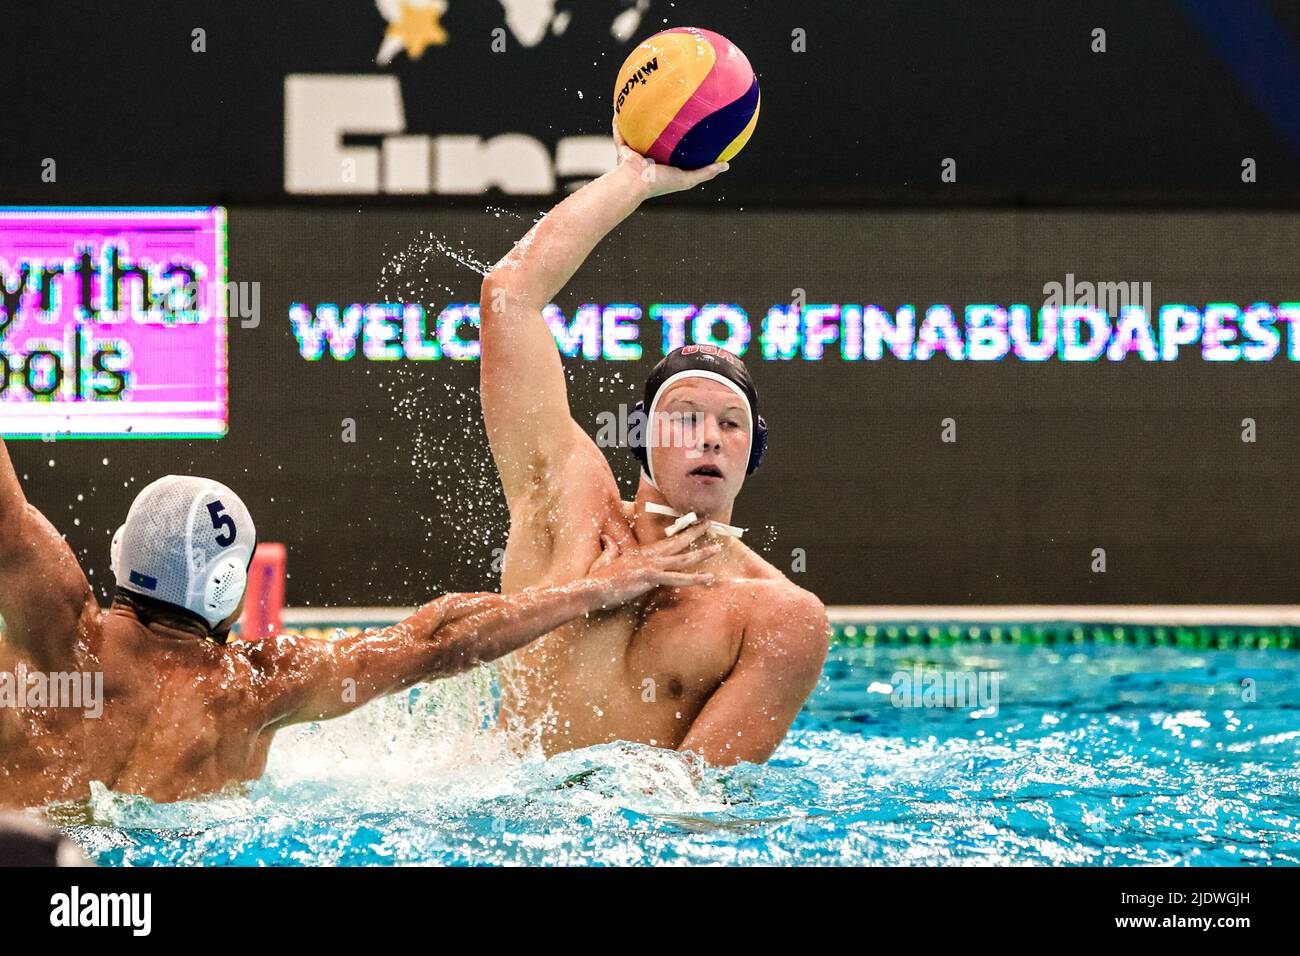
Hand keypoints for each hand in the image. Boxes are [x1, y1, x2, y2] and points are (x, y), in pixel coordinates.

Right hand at [586, 520, 720, 608]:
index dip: (680, 534)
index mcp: (641, 554)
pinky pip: (678, 578)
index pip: (665, 542)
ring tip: (717, 548)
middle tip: (709, 523)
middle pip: (677, 543)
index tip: (692, 526)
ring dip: (701, 553)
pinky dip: (695, 578)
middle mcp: (649, 556)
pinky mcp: (650, 577)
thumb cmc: (598, 578)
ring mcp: (651, 566)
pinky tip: (709, 578)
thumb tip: (606, 537)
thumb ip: (611, 548)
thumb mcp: (605, 559)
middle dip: (694, 533)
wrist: (592, 589)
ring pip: (682, 559)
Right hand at [613, 116, 727, 199]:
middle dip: (659, 130)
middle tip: (667, 114)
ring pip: (637, 134)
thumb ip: (705, 172)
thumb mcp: (687, 179)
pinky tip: (620, 105)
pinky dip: (618, 120)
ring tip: (644, 105)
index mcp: (662, 167)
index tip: (690, 130)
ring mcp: (634, 154)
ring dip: (639, 123)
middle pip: (655, 141)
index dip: (681, 142)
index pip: (674, 152)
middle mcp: (648, 159)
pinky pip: (620, 131)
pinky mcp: (622, 148)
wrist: (634, 183)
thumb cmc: (659, 183)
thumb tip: (726, 164)